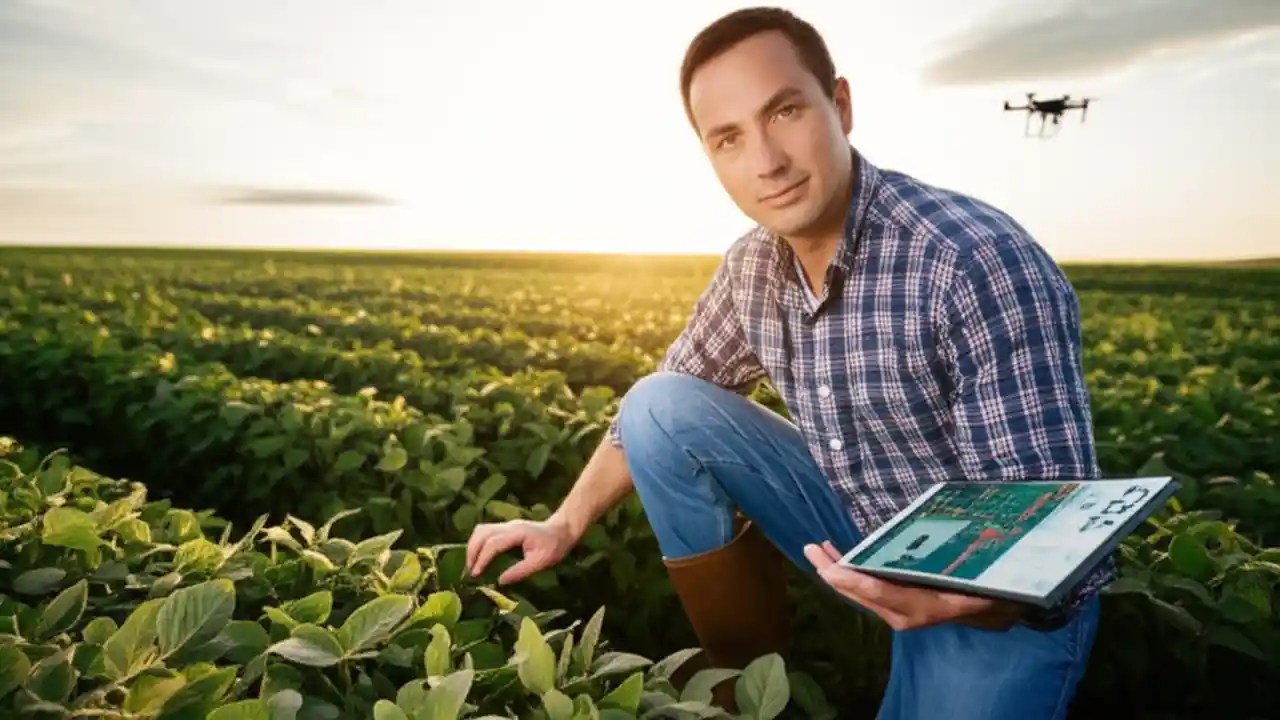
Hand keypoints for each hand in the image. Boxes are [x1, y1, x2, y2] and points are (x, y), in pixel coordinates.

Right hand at [465, 519, 575, 585]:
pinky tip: (479, 556)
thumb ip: (521, 571)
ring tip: (472, 565)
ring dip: (473, 546)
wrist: (562, 530)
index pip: (493, 543)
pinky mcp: (505, 527)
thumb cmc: (555, 546)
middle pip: (482, 533)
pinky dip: (478, 543)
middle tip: (471, 571)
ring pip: (481, 530)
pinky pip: (485, 531)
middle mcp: (509, 526)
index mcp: (518, 533)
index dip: (482, 558)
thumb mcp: (542, 562)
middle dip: (473, 551)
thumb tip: (500, 581)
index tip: (476, 573)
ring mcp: (506, 525)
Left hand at [803, 541, 1027, 630]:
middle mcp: (903, 613)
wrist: (988, 612)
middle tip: (811, 549)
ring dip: (836, 572)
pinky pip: (865, 590)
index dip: (854, 581)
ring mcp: (896, 611)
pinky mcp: (893, 605)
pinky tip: (836, 557)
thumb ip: (964, 577)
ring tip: (815, 549)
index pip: (881, 593)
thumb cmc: (984, 591)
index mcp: (922, 607)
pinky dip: (849, 573)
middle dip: (833, 574)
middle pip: (861, 594)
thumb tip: (951, 551)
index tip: (831, 570)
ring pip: (859, 592)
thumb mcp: (980, 584)